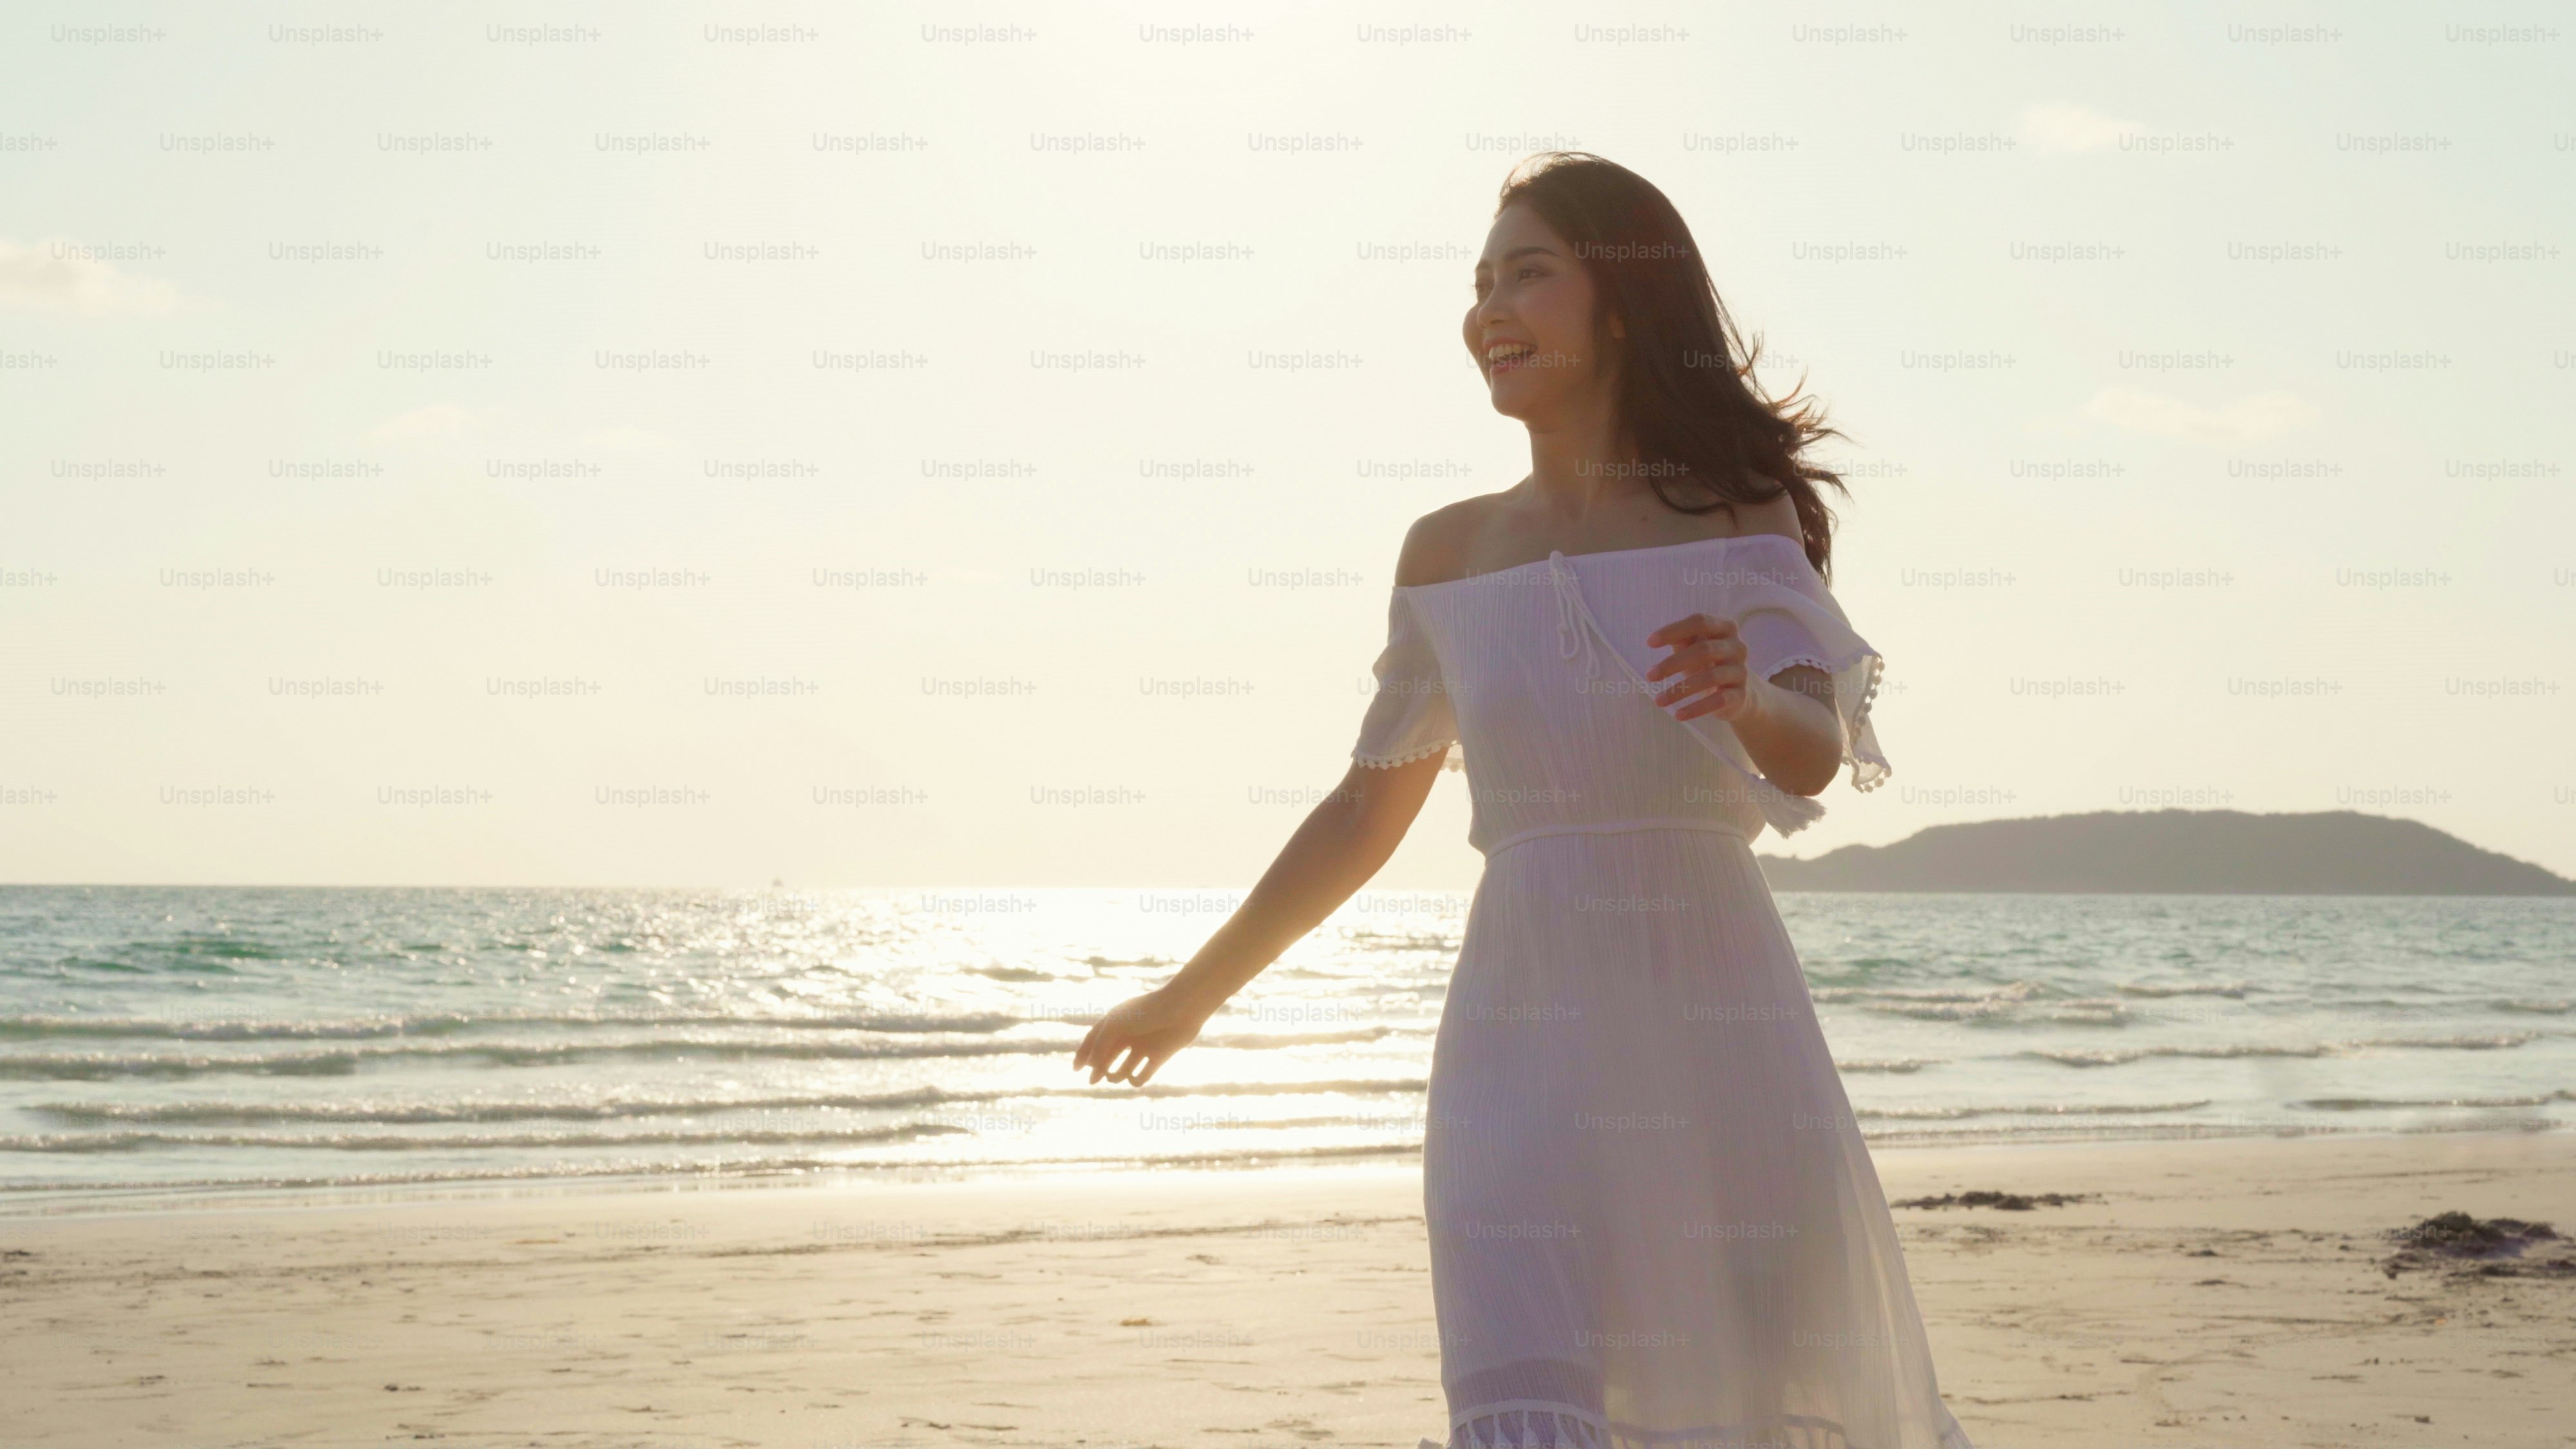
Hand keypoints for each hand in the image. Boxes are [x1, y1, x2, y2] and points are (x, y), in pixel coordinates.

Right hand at [1072, 985, 1212, 1086]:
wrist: (1183, 1008)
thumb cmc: (1146, 1012)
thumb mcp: (1114, 1026)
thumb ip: (1099, 1047)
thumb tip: (1093, 1071)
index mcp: (1115, 1023)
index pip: (1093, 1040)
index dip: (1083, 1055)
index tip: (1075, 1069)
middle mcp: (1128, 1035)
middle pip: (1107, 1057)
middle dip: (1098, 1070)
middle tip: (1093, 1081)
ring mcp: (1143, 1046)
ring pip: (1123, 1069)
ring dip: (1116, 1076)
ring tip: (1114, 1075)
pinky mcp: (1159, 1056)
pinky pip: (1142, 1075)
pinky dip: (1136, 1079)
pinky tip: (1134, 1076)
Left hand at [1644, 612, 1755, 722]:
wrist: (1736, 694)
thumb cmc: (1708, 664)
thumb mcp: (1693, 648)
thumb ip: (1680, 640)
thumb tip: (1655, 639)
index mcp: (1725, 628)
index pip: (1699, 622)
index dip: (1674, 630)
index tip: (1649, 643)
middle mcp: (1737, 647)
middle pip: (1704, 650)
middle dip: (1673, 663)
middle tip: (1649, 676)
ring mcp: (1741, 671)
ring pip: (1710, 677)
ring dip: (1680, 690)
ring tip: (1658, 700)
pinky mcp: (1740, 695)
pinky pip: (1718, 700)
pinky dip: (1696, 708)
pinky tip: (1678, 715)